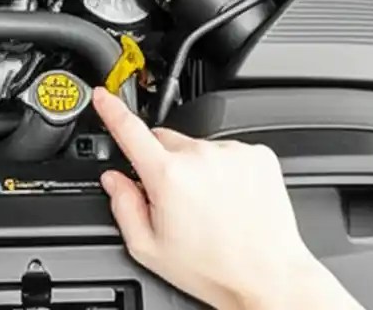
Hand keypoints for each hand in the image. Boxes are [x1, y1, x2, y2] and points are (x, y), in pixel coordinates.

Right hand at [94, 88, 361, 309]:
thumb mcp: (150, 248)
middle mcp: (201, 156)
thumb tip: (114, 180)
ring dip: (196, 167)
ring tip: (209, 205)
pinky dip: (224, 169)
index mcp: (169, 176)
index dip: (111, 109)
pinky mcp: (257, 155)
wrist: (269, 277)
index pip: (130, 130)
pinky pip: (228, 152)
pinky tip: (230, 199)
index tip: (103, 95)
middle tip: (174, 200)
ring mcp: (232, 153)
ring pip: (199, 148)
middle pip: (165, 142)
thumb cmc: (214, 268)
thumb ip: (124, 207)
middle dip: (162, 163)